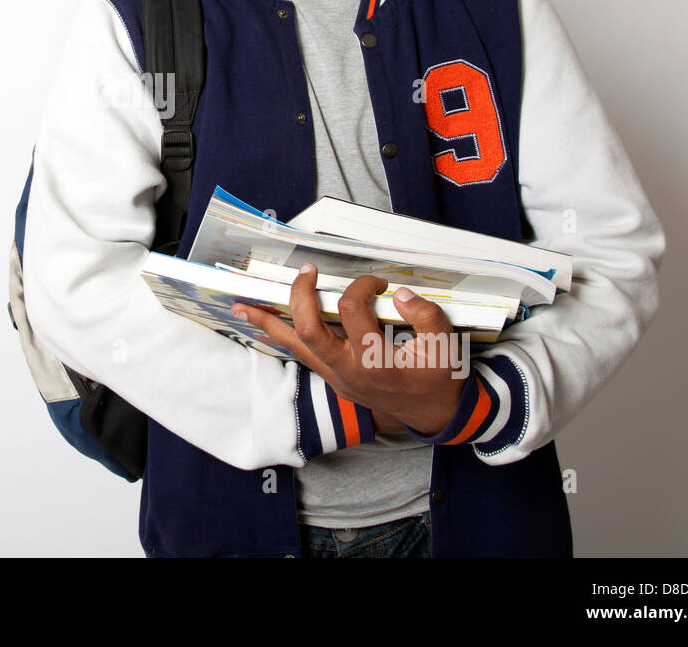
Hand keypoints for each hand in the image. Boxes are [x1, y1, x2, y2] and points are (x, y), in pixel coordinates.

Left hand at [231, 266, 467, 435]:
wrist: (432, 415)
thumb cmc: (438, 378)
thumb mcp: (445, 346)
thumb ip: (425, 315)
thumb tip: (399, 293)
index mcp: (375, 361)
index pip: (353, 310)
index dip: (362, 286)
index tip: (378, 283)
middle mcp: (348, 370)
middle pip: (308, 329)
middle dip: (300, 295)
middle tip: (306, 272)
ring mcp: (336, 376)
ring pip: (293, 346)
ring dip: (267, 322)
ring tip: (241, 305)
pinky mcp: (332, 377)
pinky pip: (299, 354)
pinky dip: (279, 335)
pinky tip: (263, 322)